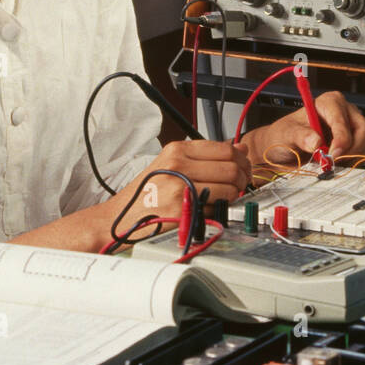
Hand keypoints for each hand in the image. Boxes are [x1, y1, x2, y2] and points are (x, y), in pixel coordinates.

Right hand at [112, 139, 250, 225]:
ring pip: (229, 187)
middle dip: (242, 178)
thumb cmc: (147, 192)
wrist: (122, 216)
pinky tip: (210, 209)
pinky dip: (219, 209)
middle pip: (231, 167)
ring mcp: (180, 187)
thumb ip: (206, 156)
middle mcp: (178, 164)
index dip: (241, 160)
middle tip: (239, 185)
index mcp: (177, 149)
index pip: (225, 148)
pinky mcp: (183, 209)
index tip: (243, 167)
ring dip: (233, 195)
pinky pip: (217, 207)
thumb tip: (241, 148)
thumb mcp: (172, 164)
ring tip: (224, 198)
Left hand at [244, 90, 364, 168]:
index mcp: (329, 102)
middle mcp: (345, 112)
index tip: (333, 154)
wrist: (284, 149)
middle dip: (352, 150)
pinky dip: (355, 163)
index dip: (341, 138)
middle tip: (335, 163)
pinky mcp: (355, 143)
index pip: (343, 120)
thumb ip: (301, 135)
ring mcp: (352, 128)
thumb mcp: (287, 133)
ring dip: (353, 158)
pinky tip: (339, 166)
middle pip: (363, 131)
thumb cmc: (285, 135)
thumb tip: (316, 142)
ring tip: (333, 165)